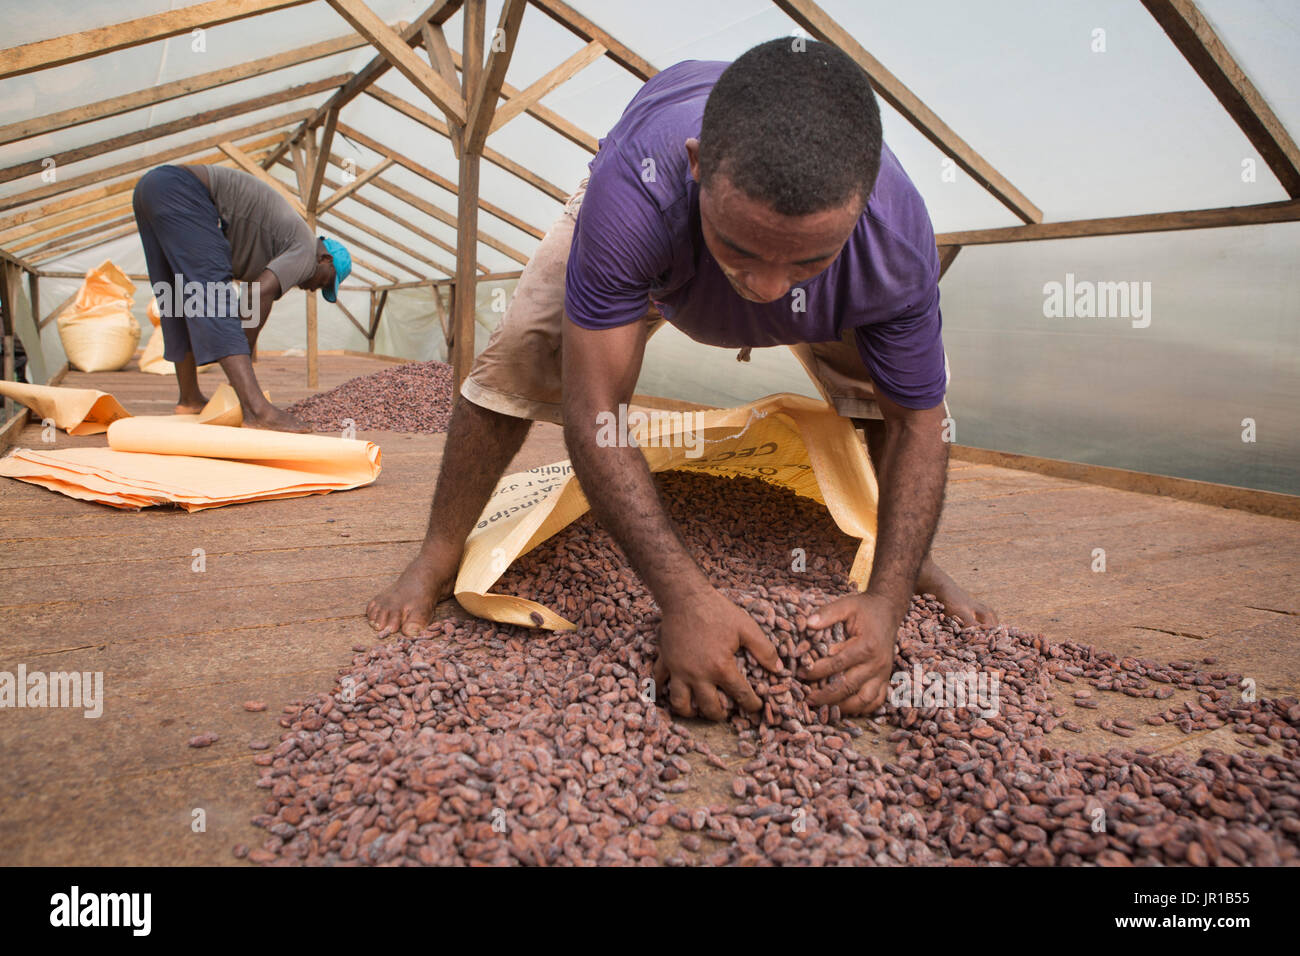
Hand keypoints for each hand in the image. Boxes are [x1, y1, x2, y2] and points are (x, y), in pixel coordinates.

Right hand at [652, 587, 784, 719]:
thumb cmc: (717, 611)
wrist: (685, 597)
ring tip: (696, 711)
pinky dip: (661, 690)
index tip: (756, 706)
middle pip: (709, 708)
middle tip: (725, 713)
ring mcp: (678, 670)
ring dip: (689, 711)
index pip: (740, 694)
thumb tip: (779, 669)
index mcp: (721, 668)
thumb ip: (764, 650)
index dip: (752, 704)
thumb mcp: (746, 627)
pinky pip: (659, 682)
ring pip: (680, 703)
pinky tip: (668, 692)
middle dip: (720, 715)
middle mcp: (698, 675)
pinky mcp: (665, 661)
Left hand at [800, 591, 899, 715]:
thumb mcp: (846, 605)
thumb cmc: (864, 609)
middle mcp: (877, 663)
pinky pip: (876, 701)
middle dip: (825, 695)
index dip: (817, 671)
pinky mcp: (886, 679)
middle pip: (848, 686)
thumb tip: (807, 624)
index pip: (838, 664)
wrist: (888, 610)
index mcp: (867, 645)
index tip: (801, 673)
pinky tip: (844, 709)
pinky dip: (861, 709)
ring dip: (843, 707)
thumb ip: (827, 613)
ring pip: (863, 700)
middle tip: (807, 698)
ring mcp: (883, 673)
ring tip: (823, 709)